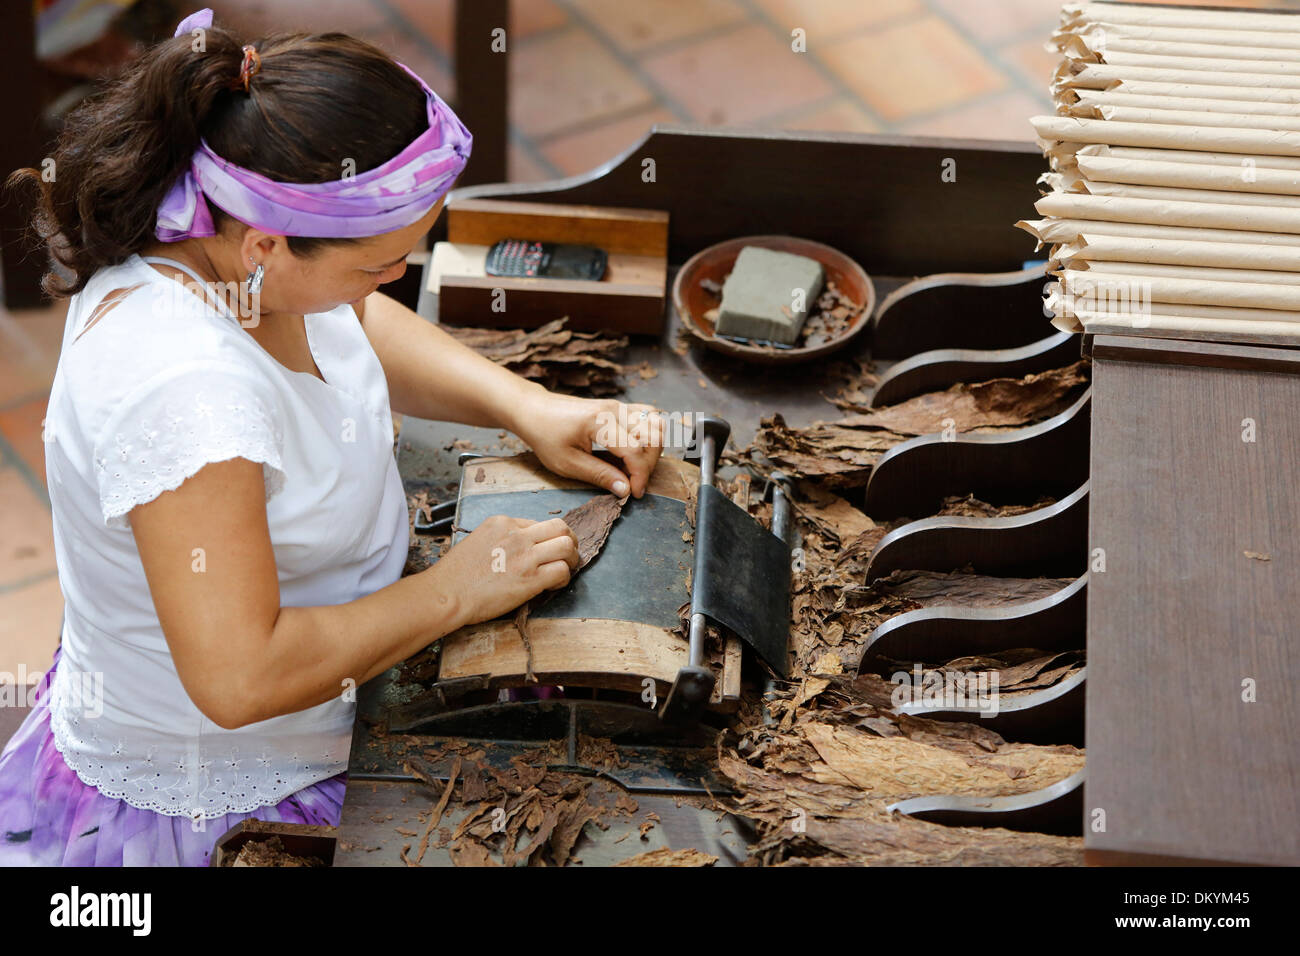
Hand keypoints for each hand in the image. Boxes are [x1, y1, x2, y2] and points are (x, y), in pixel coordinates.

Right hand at [428, 515, 579, 624]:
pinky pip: (563, 571)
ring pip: (567, 546)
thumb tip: (520, 548)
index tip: (543, 551)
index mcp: (502, 522)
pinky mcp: (530, 579)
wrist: (447, 594)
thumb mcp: (477, 540)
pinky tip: (553, 585)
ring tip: (564, 569)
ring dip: (571, 558)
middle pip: (560, 527)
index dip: (545, 538)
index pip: (538, 523)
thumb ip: (501, 539)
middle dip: (569, 540)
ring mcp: (525, 556)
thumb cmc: (456, 574)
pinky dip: (564, 578)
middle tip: (567, 555)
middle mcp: (516, 535)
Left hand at [511, 392, 665, 497]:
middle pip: (653, 437)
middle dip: (648, 465)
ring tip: (634, 467)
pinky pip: (649, 416)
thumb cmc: (546, 435)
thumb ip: (599, 476)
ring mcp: (618, 405)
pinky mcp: (619, 406)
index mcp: (600, 422)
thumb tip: (625, 490)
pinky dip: (650, 434)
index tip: (633, 494)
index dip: (640, 476)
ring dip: (653, 449)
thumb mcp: (567, 463)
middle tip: (632, 483)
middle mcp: (614, 410)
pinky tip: (635, 450)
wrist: (535, 410)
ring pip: (656, 423)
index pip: (636, 451)